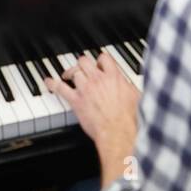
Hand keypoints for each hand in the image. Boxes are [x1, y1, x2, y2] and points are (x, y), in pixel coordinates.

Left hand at [46, 52, 138, 183]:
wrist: (119, 132)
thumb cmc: (130, 119)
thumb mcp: (138, 98)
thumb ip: (133, 88)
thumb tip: (142, 87)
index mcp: (115, 76)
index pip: (103, 58)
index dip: (100, 60)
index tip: (99, 64)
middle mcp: (98, 79)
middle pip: (84, 61)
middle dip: (82, 64)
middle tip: (82, 69)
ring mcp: (86, 88)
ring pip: (73, 71)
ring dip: (70, 73)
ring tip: (67, 75)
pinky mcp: (76, 101)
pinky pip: (60, 88)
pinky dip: (52, 84)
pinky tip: (48, 82)